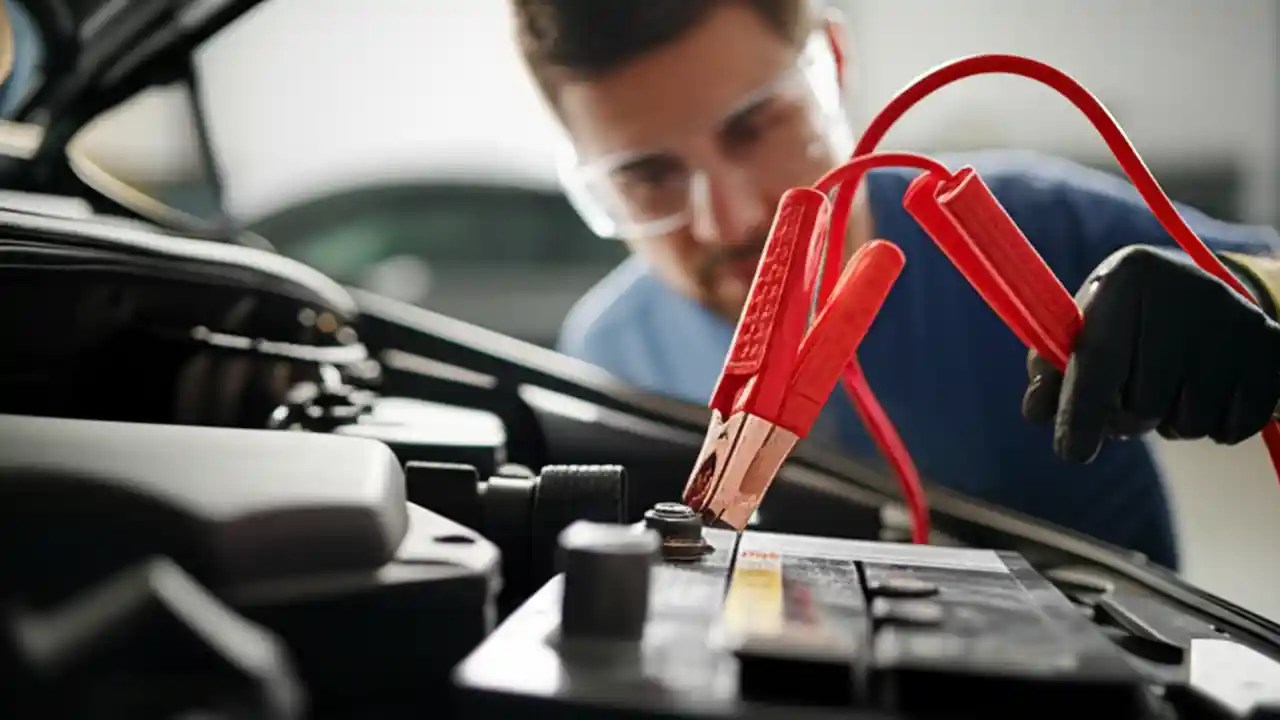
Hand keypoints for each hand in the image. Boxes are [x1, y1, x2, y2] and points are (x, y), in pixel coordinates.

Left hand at [1023, 245, 1279, 461]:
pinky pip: (1230, 427)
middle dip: (1129, 418)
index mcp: (1126, 277)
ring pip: (1189, 422)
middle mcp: (1184, 290)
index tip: (1071, 451)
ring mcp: (1234, 318)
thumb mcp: (1084, 330)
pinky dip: (1214, 426)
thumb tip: (1036, 412)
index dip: (1080, 413)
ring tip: (1173, 386)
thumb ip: (1052, 373)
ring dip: (1172, 423)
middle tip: (1134, 396)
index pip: (1098, 362)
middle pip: (1142, 404)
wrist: (1201, 298)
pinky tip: (1209, 391)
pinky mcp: (1269, 347)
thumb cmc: (1125, 320)